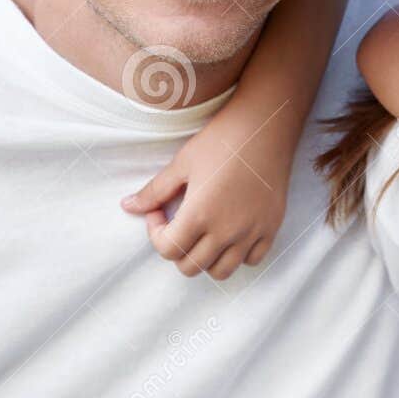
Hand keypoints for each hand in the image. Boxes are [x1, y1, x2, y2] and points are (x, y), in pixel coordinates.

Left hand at [121, 121, 290, 280]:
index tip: (159, 211)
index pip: (167, 250)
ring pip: (221, 271)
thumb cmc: (222, 139)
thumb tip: (127, 206)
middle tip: (179, 222)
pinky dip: (237, 254)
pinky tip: (230, 231)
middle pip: (191, 266)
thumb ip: (154, 191)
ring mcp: (251, 232)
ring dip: (205, 258)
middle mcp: (226, 231)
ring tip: (203, 232)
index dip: (155, 233)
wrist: (266, 126)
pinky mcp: (271, 227)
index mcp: (199, 215)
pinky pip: (252, 260)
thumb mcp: (182, 163)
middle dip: (177, 248)